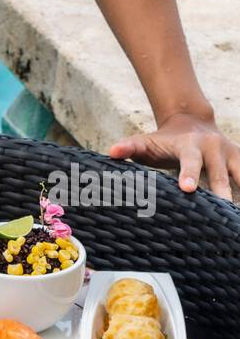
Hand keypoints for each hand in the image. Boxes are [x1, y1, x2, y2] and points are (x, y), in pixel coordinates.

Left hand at [108, 112, 239, 200]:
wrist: (192, 122)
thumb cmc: (164, 141)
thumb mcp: (146, 141)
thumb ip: (130, 147)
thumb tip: (111, 152)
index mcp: (190, 145)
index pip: (190, 161)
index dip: (189, 174)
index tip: (188, 189)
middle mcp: (215, 148)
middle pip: (220, 173)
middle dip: (221, 190)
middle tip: (223, 208)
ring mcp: (232, 155)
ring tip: (237, 216)